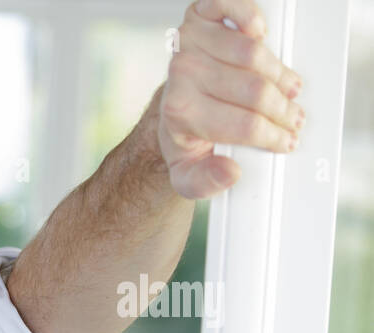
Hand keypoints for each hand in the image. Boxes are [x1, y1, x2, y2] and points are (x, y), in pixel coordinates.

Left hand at [159, 0, 304, 198]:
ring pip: (255, 54)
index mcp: (179, 112)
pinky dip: (253, 18)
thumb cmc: (187, 135)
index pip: (243, 123)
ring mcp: (190, 42)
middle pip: (255, 89)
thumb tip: (230, 172)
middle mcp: (182, 74)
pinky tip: (260, 35)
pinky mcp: (200, 16)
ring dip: (279, 74)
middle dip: (283, 109)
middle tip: (293, 118)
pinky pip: (232, 6)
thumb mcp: (188, 173)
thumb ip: (205, 181)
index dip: (273, 135)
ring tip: (287, 90)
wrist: (172, 106)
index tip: (286, 140)